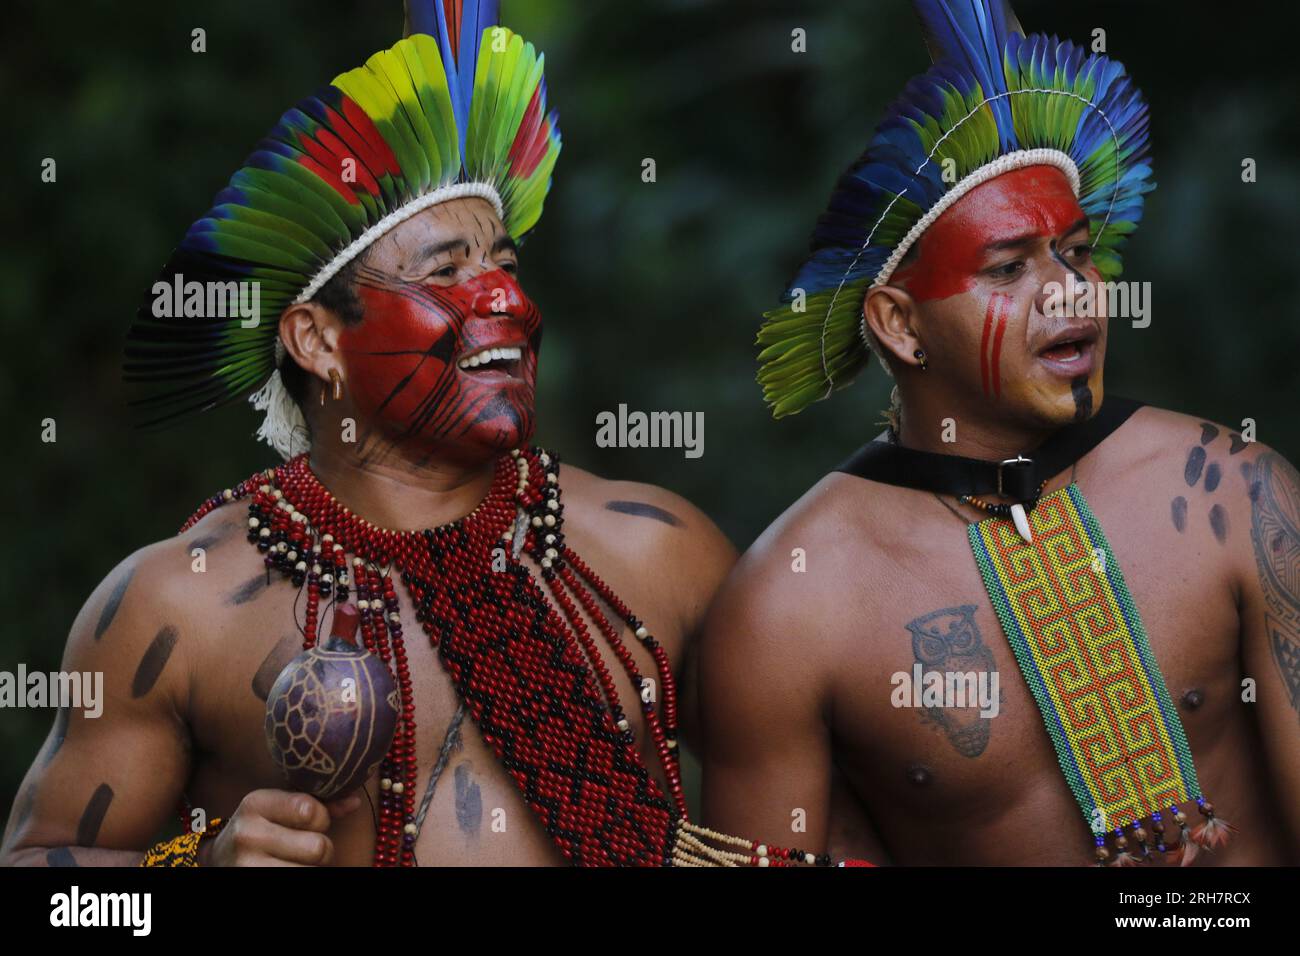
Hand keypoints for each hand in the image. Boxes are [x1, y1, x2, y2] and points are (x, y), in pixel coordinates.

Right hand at [198, 789, 361, 865]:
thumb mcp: (281, 808)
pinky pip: (300, 881)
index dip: (322, 819)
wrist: (219, 859)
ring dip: (312, 868)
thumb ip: (319, 803)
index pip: (311, 811)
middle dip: (321, 849)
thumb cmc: (262, 828)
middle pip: (318, 847)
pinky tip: (288, 868)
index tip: (310, 823)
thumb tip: (354, 802)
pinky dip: (303, 876)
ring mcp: (246, 866)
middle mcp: (247, 834)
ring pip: (312, 871)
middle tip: (304, 848)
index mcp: (256, 803)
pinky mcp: (251, 883)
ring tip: (295, 861)